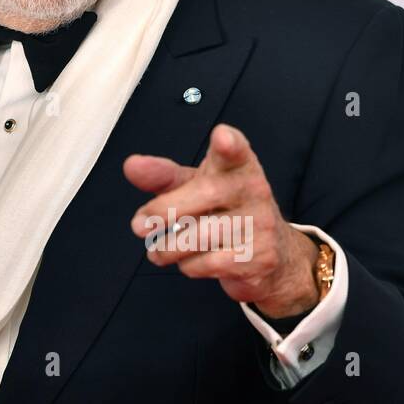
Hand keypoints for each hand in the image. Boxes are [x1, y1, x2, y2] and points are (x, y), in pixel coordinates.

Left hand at [124, 124, 320, 318]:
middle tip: (139, 225)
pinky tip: (188, 261)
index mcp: (237, 166)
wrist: (272, 254)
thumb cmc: (225, 210)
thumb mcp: (194, 186)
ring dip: (168, 247)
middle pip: (206, 193)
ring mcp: (261, 223)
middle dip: (164, 210)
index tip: (222, 137)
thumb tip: (131, 166)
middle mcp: (254, 189)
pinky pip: (210, 263)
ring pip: (202, 235)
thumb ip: (163, 175)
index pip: (236, 150)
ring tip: (158, 250)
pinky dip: (188, 265)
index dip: (229, 143)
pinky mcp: (260, 257)